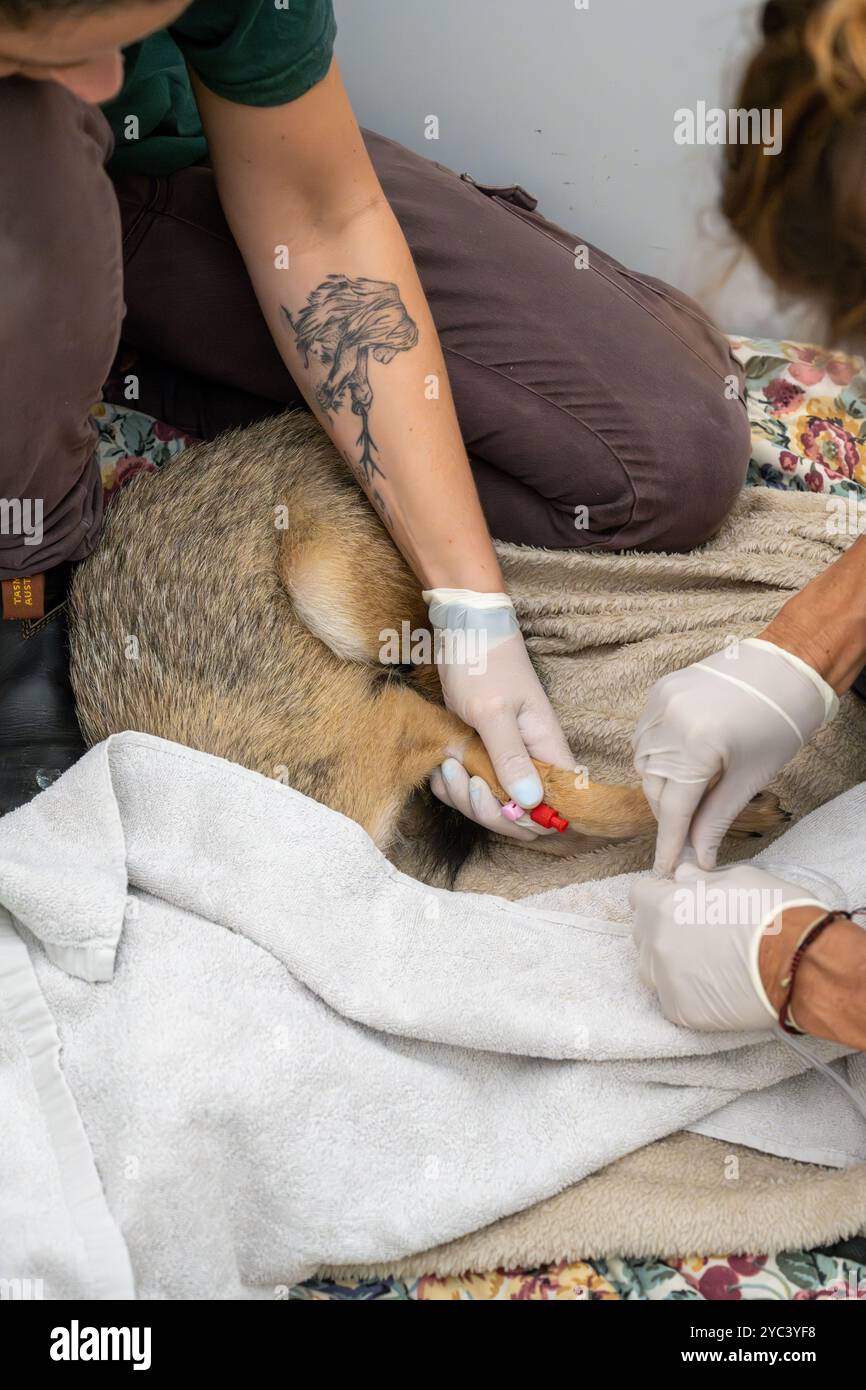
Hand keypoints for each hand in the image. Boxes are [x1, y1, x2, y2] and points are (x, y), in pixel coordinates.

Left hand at [424, 588, 572, 828]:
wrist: (464, 630)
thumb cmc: (483, 663)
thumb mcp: (493, 711)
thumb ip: (512, 758)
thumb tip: (532, 803)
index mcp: (546, 749)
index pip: (556, 806)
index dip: (530, 818)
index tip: (500, 804)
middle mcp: (531, 760)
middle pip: (521, 813)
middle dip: (488, 809)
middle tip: (464, 781)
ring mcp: (504, 758)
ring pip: (491, 804)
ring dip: (464, 797)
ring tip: (447, 765)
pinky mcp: (482, 753)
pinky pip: (469, 787)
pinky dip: (451, 786)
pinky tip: (440, 764)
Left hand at [629, 860, 825, 1030]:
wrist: (802, 965)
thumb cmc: (775, 914)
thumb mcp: (739, 878)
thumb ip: (701, 878)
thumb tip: (683, 878)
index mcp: (665, 906)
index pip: (639, 895)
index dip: (659, 896)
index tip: (677, 902)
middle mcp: (657, 943)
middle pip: (644, 933)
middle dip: (663, 929)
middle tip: (698, 933)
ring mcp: (667, 981)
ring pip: (652, 970)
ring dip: (670, 964)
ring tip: (705, 963)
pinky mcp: (683, 1012)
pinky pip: (672, 1000)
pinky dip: (687, 994)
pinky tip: (713, 987)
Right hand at [632, 638, 836, 872]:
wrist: (789, 665)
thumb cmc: (781, 721)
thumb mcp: (751, 777)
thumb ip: (716, 819)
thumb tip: (699, 856)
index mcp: (697, 745)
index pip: (673, 809)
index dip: (669, 843)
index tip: (665, 870)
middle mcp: (671, 721)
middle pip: (654, 786)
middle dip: (667, 813)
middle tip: (686, 834)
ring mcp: (662, 701)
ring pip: (643, 761)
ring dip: (659, 783)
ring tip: (687, 793)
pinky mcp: (661, 689)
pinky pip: (645, 733)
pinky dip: (657, 753)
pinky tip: (680, 760)